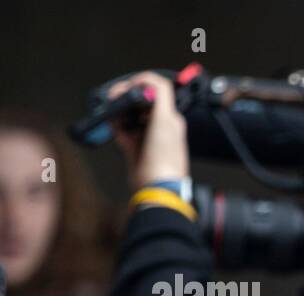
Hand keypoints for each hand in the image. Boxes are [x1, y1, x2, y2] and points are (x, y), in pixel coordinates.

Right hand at [107, 71, 188, 190]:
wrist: (156, 187)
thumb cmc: (165, 157)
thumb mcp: (165, 120)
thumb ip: (160, 96)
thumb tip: (150, 80)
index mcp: (170, 118)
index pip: (157, 90)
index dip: (141, 83)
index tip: (128, 86)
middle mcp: (159, 125)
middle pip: (140, 102)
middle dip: (125, 96)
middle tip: (113, 97)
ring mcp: (146, 136)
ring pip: (129, 115)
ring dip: (119, 112)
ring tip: (113, 113)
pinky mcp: (134, 147)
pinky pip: (122, 131)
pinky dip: (116, 127)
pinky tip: (114, 127)